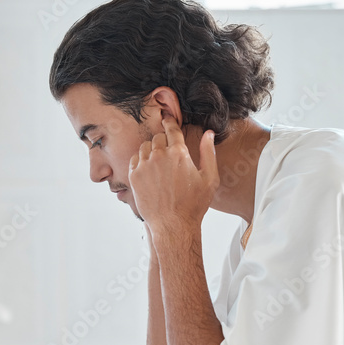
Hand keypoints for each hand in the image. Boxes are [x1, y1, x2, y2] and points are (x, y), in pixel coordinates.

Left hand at [128, 117, 218, 232]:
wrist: (173, 225)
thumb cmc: (193, 205)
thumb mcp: (209, 179)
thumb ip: (208, 153)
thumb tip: (209, 133)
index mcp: (179, 153)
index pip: (172, 128)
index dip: (169, 122)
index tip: (167, 119)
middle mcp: (159, 155)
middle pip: (158, 137)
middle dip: (163, 141)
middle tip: (168, 152)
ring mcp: (145, 165)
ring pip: (145, 146)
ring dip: (151, 150)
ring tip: (158, 162)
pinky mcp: (134, 176)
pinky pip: (135, 159)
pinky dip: (141, 160)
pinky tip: (148, 169)